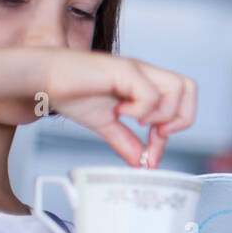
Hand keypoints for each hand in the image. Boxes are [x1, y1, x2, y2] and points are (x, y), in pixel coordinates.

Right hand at [37, 48, 196, 167]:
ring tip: (134, 119)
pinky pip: (150, 92)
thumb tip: (140, 162)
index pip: (182, 100)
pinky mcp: (124, 69)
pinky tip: (120, 110)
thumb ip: (125, 141)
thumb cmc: (70, 92)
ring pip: (177, 88)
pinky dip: (141, 109)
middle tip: (156, 132)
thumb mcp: (105, 123)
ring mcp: (136, 69)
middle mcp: (146, 73)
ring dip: (161, 112)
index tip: (152, 153)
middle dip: (180, 117)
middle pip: (189, 87)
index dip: (174, 131)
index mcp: (146, 83)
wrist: (42, 78)